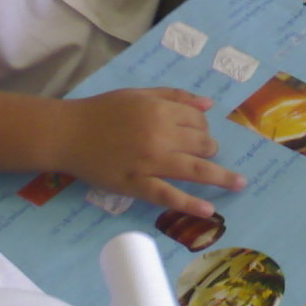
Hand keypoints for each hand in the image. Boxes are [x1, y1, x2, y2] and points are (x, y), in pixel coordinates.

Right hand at [55, 88, 244, 213]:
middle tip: (210, 155)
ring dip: (221, 177)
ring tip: (238, 183)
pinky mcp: (136, 185)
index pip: (198, 121)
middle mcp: (160, 136)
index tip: (202, 135)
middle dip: (211, 150)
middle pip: (201, 144)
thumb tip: (208, 104)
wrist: (67, 133)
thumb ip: (174, 96)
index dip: (204, 128)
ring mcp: (149, 163)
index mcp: (161, 111)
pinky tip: (209, 210)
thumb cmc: (102, 111)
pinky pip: (168, 196)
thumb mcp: (139, 94)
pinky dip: (190, 205)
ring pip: (194, 170)